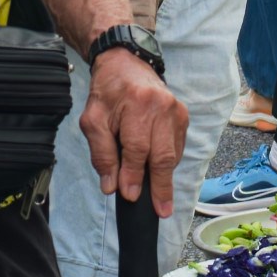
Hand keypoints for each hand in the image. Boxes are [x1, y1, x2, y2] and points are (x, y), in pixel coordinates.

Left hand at [85, 42, 188, 199]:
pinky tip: (158, 172)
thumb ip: (101, 154)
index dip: (134, 175)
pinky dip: (168, 163)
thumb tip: (111, 186)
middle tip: (161, 211)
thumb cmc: (107, 94)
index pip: (137, 148)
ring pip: (173, 154)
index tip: (130, 197)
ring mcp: (177, 111)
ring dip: (165, 178)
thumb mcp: (92, 121)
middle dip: (161, 186)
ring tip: (159, 199)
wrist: (126, 65)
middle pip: (163, 155)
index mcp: (137, 104)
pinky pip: (177, 148)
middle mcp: (162, 106)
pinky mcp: (183, 116)